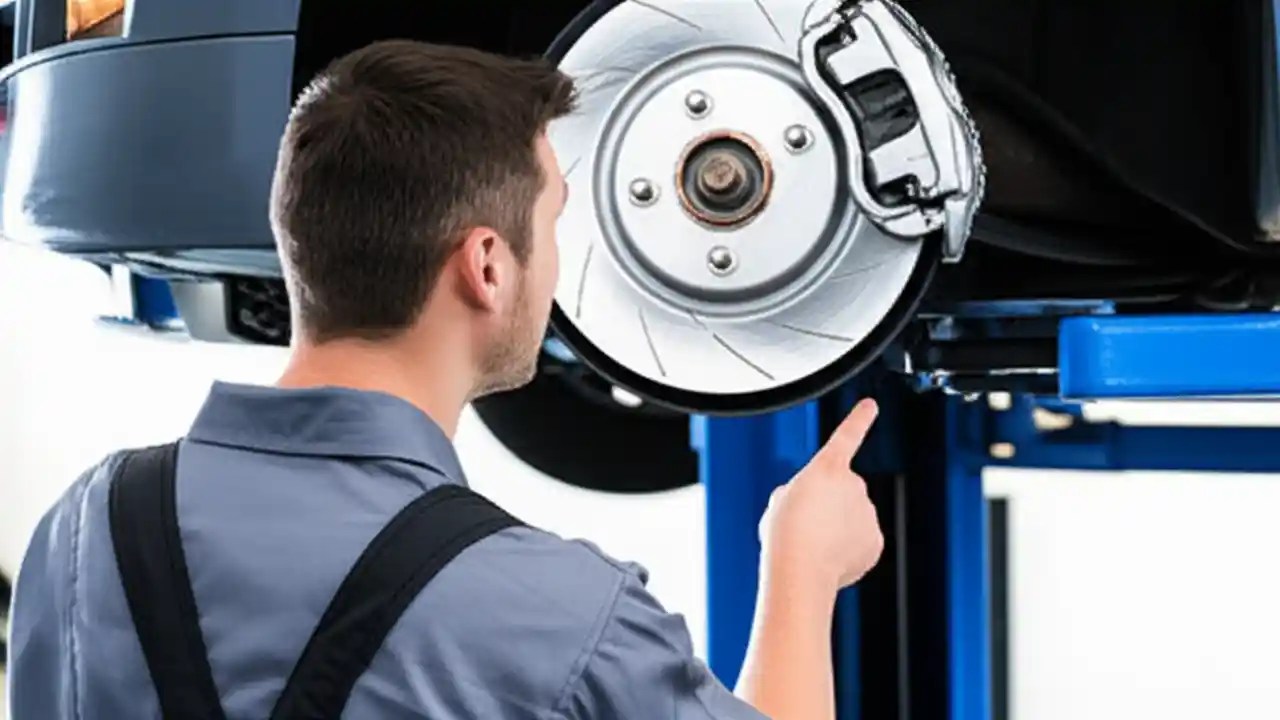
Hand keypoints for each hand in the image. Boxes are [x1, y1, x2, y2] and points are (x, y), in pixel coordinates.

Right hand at [758, 399, 884, 592]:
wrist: (801, 570)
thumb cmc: (786, 535)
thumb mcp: (780, 500)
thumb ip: (799, 491)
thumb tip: (809, 502)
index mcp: (828, 467)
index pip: (847, 435)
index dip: (859, 419)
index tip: (870, 405)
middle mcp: (854, 485)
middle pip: (842, 489)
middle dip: (827, 503)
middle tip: (805, 522)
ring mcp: (868, 513)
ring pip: (851, 516)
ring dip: (836, 526)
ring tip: (814, 542)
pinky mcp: (875, 541)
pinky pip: (860, 541)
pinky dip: (847, 548)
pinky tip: (828, 556)